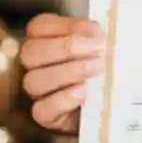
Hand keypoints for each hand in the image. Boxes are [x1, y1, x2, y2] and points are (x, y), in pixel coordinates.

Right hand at [19, 13, 106, 134]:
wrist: (110, 100)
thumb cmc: (103, 65)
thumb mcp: (100, 45)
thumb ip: (95, 35)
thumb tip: (99, 35)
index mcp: (43, 40)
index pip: (39, 26)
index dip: (67, 26)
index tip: (95, 31)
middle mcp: (34, 65)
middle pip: (31, 52)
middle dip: (66, 48)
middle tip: (97, 50)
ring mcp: (36, 92)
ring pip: (34, 81)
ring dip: (69, 72)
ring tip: (96, 69)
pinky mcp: (46, 116)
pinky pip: (42, 110)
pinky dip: (64, 99)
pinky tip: (84, 91)